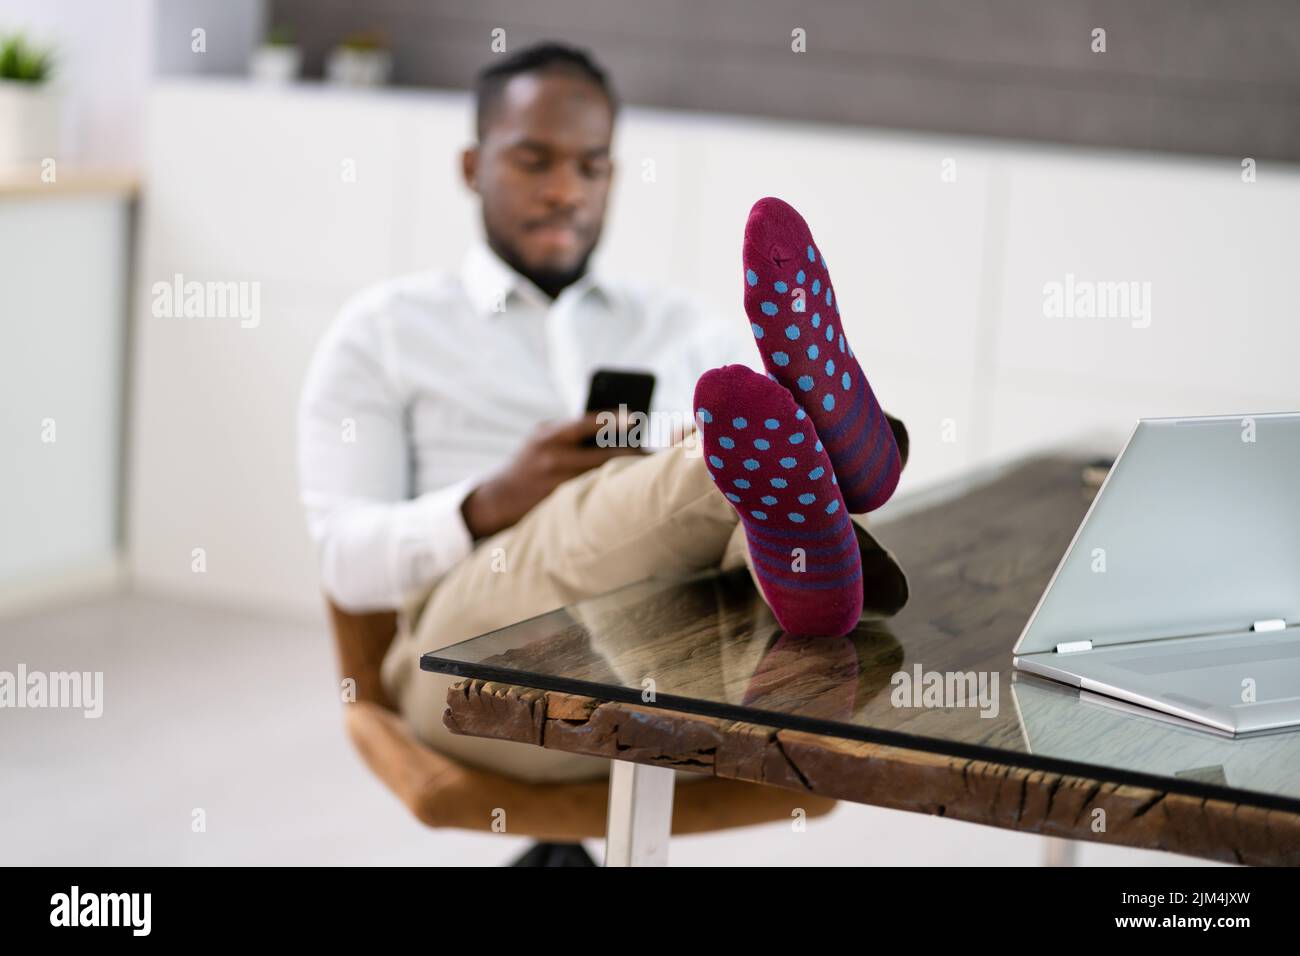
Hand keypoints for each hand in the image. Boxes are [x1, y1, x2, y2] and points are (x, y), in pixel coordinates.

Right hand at [461, 412, 643, 538]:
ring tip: (646, 471)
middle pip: (604, 455)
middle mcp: (553, 459)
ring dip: (626, 474)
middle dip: (631, 453)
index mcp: (549, 435)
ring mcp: (558, 484)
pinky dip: (613, 490)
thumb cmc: (530, 460)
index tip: (637, 418)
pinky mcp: (563, 504)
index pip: (588, 423)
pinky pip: (595, 495)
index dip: (615, 420)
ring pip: (603, 477)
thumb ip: (571, 430)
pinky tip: (628, 490)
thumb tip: (615, 428)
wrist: (500, 498)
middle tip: (652, 453)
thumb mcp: (542, 437)